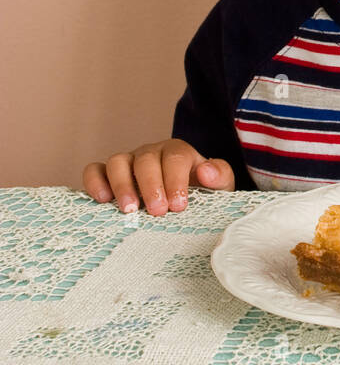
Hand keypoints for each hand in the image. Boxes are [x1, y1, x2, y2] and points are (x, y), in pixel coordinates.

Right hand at [82, 139, 235, 216]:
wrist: (182, 201)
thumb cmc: (200, 194)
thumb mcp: (218, 187)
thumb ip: (219, 177)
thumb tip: (206, 171)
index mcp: (178, 153)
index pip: (175, 157)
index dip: (176, 180)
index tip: (178, 205)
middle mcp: (151, 153)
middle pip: (146, 159)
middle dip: (151, 185)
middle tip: (157, 212)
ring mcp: (128, 162)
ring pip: (118, 161)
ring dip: (122, 184)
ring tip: (129, 210)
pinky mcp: (108, 175)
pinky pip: (95, 170)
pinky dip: (95, 181)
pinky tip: (102, 200)